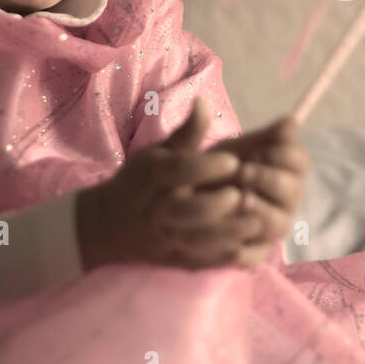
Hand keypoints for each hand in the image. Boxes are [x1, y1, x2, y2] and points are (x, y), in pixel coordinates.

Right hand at [80, 98, 265, 271]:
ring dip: (227, 233)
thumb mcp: (158, 152)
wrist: (109, 224)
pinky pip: (201, 261)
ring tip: (255, 220)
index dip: (206, 166)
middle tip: (242, 194)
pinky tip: (246, 245)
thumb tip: (203, 102)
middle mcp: (160, 208)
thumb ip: (186, 133)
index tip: (233, 159)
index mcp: (155, 176)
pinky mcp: (176, 258)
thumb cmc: (141, 180)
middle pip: (185, 210)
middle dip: (214, 205)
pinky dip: (224, 256)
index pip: (179, 170)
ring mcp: (168, 237)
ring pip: (196, 241)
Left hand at [205, 110, 308, 268]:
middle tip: (244, 171)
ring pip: (280, 224)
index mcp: (284, 170)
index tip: (258, 151)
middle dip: (270, 179)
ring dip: (262, 210)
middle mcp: (283, 200)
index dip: (284, 155)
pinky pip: (255, 255)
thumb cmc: (213, 171)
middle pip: (295, 191)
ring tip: (239, 199)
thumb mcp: (233, 149)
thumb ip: (261, 137)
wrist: (183, 200)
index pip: (300, 161)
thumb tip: (291, 121)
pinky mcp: (252, 252)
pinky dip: (244, 249)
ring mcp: (270, 227)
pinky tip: (230, 238)